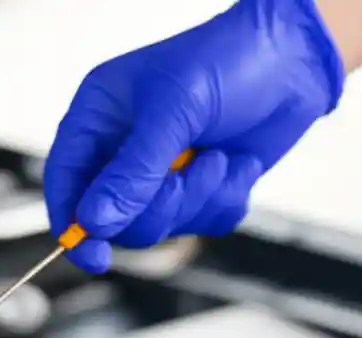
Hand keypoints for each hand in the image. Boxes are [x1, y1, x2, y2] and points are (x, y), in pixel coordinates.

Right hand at [44, 0, 344, 271]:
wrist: (295, 58)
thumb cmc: (227, 60)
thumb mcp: (173, 112)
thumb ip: (132, 172)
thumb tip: (94, 221)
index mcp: (98, 118)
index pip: (65, 181)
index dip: (72, 222)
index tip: (94, 255)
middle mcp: (123, 149)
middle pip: (113, 217)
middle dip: (157, 207)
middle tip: (186, 178)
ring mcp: (162, 172)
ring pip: (161, 225)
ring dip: (198, 199)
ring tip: (220, 159)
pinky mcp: (200, 188)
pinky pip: (201, 225)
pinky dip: (225, 201)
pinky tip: (239, 164)